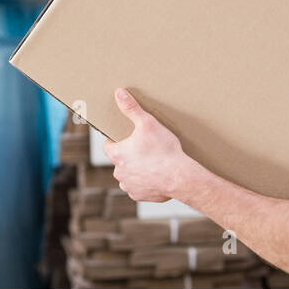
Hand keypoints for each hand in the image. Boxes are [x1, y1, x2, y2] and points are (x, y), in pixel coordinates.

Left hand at [102, 87, 190, 202]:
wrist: (180, 177)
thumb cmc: (164, 150)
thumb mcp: (148, 123)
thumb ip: (131, 108)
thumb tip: (119, 93)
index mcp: (117, 155)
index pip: (107, 145)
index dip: (115, 140)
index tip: (125, 137)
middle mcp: (119, 172)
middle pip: (119, 160)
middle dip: (128, 154)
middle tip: (144, 148)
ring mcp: (129, 186)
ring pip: (128, 175)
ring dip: (136, 170)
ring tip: (151, 162)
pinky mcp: (141, 196)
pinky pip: (138, 188)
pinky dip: (145, 182)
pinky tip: (156, 175)